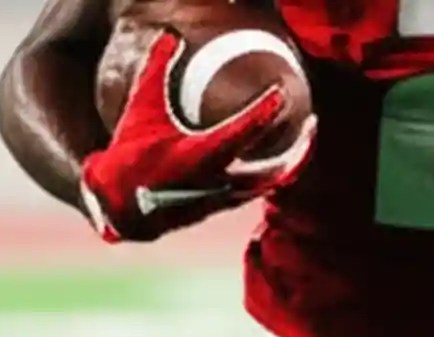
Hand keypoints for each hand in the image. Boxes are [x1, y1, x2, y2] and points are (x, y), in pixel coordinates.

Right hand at [80, 31, 313, 242]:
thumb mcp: (141, 108)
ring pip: (270, 181)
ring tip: (304, 137)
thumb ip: (156, 68)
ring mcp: (223, 199)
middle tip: (312, 123)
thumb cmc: (130, 154)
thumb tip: (170, 34)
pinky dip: (274, 171)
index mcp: (198, 157)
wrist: (120, 206)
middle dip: (298, 147)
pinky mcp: (224, 206)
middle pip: (273, 169)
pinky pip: (259, 188)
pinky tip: (282, 155)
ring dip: (290, 160)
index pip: (241, 132)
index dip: (264, 110)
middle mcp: (217, 183)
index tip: (281, 91)